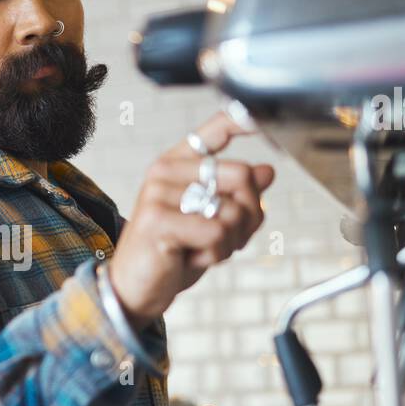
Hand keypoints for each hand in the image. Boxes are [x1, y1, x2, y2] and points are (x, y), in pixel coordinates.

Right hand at [109, 111, 274, 328]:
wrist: (136, 288)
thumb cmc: (173, 253)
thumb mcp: (212, 221)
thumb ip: (236, 194)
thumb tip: (268, 171)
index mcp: (179, 163)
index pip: (217, 129)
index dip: (245, 118)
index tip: (263, 117)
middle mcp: (166, 170)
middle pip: (242, 176)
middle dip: (250, 216)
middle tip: (229, 237)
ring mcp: (159, 192)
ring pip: (233, 210)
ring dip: (231, 241)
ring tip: (204, 249)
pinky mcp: (158, 218)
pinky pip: (216, 232)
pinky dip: (216, 254)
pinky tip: (192, 258)